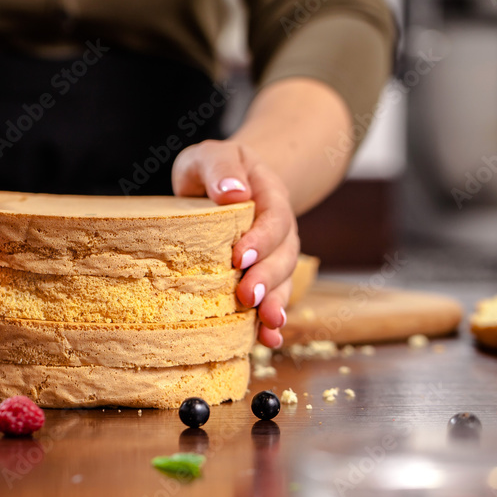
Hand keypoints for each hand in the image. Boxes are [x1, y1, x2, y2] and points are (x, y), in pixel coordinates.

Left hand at [171, 140, 298, 347]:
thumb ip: (222, 167)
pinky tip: (268, 341)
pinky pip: (274, 299)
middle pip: (283, 256)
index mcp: (270, 196)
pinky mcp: (265, 276)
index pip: (273, 219)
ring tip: (267, 324)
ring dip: (276, 304)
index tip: (239, 256)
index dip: (260, 240)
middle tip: (247, 296)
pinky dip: (272, 322)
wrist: (227, 183)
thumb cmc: (215, 170)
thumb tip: (233, 192)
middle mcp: (280, 229)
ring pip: (284, 281)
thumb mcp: (213, 155)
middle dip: (267, 278)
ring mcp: (276, 255)